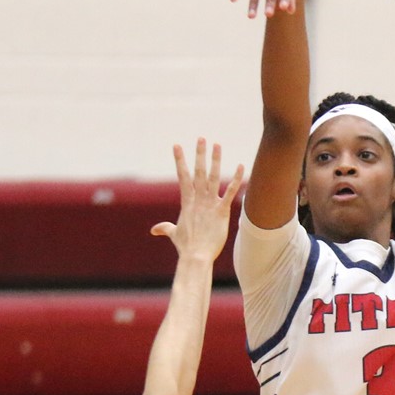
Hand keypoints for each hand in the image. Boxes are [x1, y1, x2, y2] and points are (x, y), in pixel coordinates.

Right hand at [158, 139, 244, 263]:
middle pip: (198, 172)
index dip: (180, 161)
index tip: (177, 145)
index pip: (182, 176)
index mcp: (187, 202)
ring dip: (215, 161)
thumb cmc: (186, 247)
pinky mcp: (221, 212)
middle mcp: (197, 200)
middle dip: (199, 155)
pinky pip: (230, 192)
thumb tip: (154, 230)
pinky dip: (236, 180)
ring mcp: (209, 204)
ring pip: (213, 178)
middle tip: (201, 138)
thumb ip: (165, 228)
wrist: (196, 256)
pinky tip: (240, 166)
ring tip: (217, 145)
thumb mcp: (174, 234)